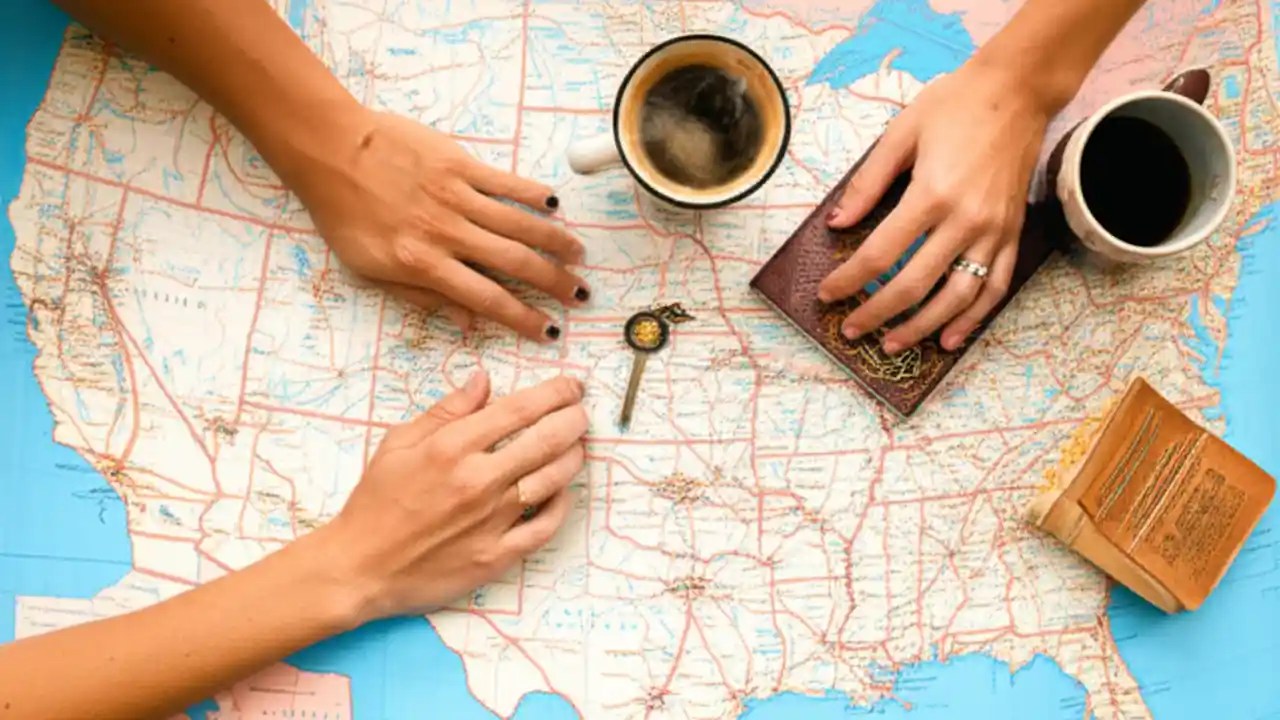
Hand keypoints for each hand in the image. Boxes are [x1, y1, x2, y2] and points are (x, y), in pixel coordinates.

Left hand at [294, 109, 589, 342]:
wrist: (330, 150)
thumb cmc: (344, 214)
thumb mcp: (371, 270)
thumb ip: (423, 298)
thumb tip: (470, 325)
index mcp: (422, 264)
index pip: (487, 299)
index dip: (524, 318)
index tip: (550, 331)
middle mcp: (445, 232)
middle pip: (514, 264)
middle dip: (553, 283)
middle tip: (580, 296)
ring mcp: (455, 195)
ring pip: (518, 224)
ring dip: (554, 242)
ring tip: (578, 256)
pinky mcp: (458, 163)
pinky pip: (506, 183)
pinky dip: (534, 196)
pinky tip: (555, 208)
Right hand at [325, 371, 587, 622]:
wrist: (359, 567)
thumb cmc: (375, 503)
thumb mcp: (399, 443)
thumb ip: (448, 410)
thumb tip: (484, 379)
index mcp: (452, 448)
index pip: (520, 410)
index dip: (556, 393)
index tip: (572, 386)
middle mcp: (478, 480)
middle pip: (547, 440)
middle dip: (575, 419)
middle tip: (582, 412)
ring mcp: (491, 520)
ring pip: (554, 479)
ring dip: (574, 457)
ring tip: (577, 446)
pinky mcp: (496, 556)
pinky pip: (545, 526)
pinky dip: (561, 504)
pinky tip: (562, 491)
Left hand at [818, 59, 1052, 352]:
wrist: (1019, 89)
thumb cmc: (955, 104)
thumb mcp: (900, 133)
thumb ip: (867, 183)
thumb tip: (837, 223)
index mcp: (931, 194)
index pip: (881, 253)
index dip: (850, 280)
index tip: (827, 295)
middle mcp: (965, 220)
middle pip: (914, 285)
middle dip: (877, 314)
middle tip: (851, 330)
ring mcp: (993, 231)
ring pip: (956, 298)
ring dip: (922, 328)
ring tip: (893, 345)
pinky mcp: (1013, 233)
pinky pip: (995, 287)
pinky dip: (973, 319)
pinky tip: (950, 339)